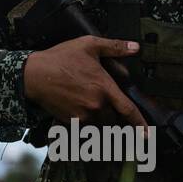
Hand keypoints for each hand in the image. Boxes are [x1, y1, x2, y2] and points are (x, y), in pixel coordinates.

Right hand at [24, 36, 146, 127]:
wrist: (34, 75)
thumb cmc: (61, 58)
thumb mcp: (89, 45)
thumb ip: (114, 47)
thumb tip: (135, 47)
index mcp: (104, 88)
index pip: (128, 110)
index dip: (141, 125)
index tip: (148, 136)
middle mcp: (96, 105)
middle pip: (116, 122)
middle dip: (120, 124)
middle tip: (123, 126)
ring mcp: (83, 116)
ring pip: (102, 128)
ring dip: (106, 129)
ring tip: (108, 129)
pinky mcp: (71, 122)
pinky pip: (86, 132)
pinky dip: (90, 131)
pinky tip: (88, 126)